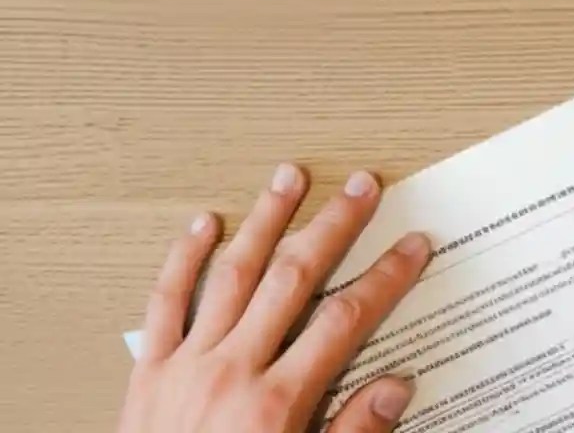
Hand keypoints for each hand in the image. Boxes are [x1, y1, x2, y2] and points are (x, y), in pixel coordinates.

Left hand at [117, 164, 432, 432]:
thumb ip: (352, 432)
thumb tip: (397, 387)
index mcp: (276, 403)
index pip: (346, 320)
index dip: (386, 278)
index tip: (412, 247)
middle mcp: (232, 370)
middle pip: (295, 278)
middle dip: (334, 226)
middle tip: (362, 187)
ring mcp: (187, 364)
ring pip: (233, 273)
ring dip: (266, 221)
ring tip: (290, 178)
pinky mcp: (149, 371)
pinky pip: (165, 303)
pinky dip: (183, 259)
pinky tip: (205, 224)